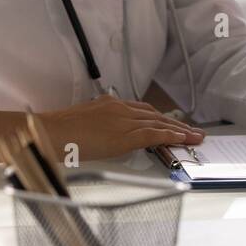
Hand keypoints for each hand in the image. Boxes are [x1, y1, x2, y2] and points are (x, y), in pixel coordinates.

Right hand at [39, 94, 205, 162]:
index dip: (159, 117)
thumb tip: (102, 136)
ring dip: (180, 131)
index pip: (141, 109)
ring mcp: (124, 121)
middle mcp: (120, 108)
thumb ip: (97, 127)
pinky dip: (171, 136)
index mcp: (109, 104)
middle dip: (175, 124)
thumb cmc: (58, 132)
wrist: (50, 132)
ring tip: (195, 137)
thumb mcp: (82, 124)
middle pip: (154, 115)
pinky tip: (183, 140)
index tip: (171, 123)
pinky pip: (155, 134)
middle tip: (191, 130)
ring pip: (159, 124)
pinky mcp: (125, 135)